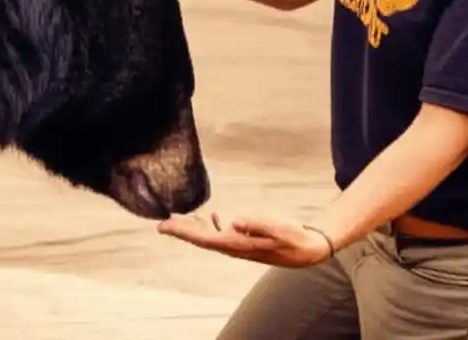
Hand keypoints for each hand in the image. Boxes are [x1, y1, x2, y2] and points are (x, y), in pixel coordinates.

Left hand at [158, 211, 334, 267]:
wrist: (307, 250)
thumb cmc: (293, 238)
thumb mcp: (278, 228)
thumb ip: (256, 224)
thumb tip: (233, 221)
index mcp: (237, 243)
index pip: (202, 238)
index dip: (182, 232)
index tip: (163, 226)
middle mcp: (234, 246)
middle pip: (201, 238)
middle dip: (181, 230)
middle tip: (161, 223)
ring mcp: (239, 244)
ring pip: (209, 236)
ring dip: (193, 228)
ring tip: (177, 218)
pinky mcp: (245, 240)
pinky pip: (221, 234)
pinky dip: (211, 225)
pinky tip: (210, 216)